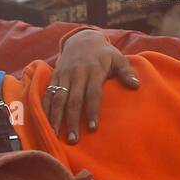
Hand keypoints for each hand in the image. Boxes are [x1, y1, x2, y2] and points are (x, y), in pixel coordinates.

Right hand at [44, 29, 139, 143]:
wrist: (82, 39)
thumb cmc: (104, 54)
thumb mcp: (118, 58)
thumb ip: (126, 72)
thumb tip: (136, 85)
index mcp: (94, 70)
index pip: (93, 93)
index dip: (93, 111)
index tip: (93, 128)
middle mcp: (77, 73)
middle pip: (74, 99)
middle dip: (72, 120)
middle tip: (73, 140)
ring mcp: (64, 75)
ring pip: (58, 98)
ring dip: (56, 117)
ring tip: (54, 134)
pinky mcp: (54, 76)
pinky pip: (48, 93)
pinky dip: (45, 108)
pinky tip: (43, 121)